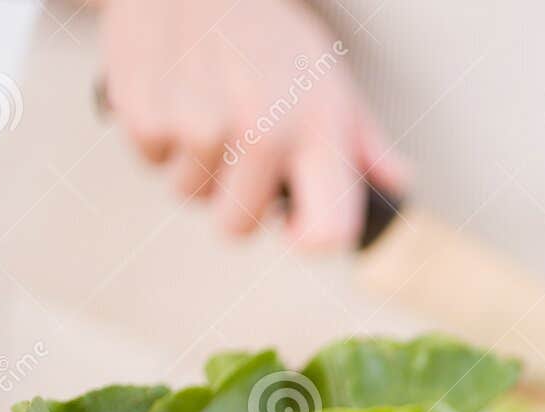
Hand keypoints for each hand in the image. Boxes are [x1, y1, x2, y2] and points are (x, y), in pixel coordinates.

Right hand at [99, 0, 406, 248]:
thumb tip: (397, 184)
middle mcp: (265, 133)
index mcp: (319, 133)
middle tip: (237, 152)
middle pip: (237, 227)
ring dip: (192, 164)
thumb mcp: (330, 79)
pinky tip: (175, 91)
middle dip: (233, 201)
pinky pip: (150, 159)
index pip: (326, 233)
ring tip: (206, 107)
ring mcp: (203, 124)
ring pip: (189, 194)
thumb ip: (365, 143)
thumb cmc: (270, 35)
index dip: (307, 243)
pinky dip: (157, 135)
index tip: (292, 229)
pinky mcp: (147, 112)